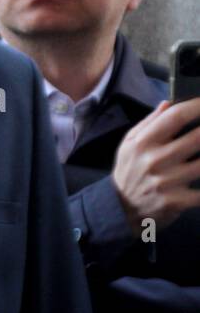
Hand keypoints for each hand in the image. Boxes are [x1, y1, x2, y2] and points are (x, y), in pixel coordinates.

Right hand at [111, 98, 199, 232]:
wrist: (121, 208)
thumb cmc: (128, 171)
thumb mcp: (129, 144)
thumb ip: (149, 123)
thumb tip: (169, 104)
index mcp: (143, 142)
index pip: (175, 117)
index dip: (197, 107)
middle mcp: (156, 160)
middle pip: (197, 138)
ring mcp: (168, 182)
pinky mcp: (177, 201)